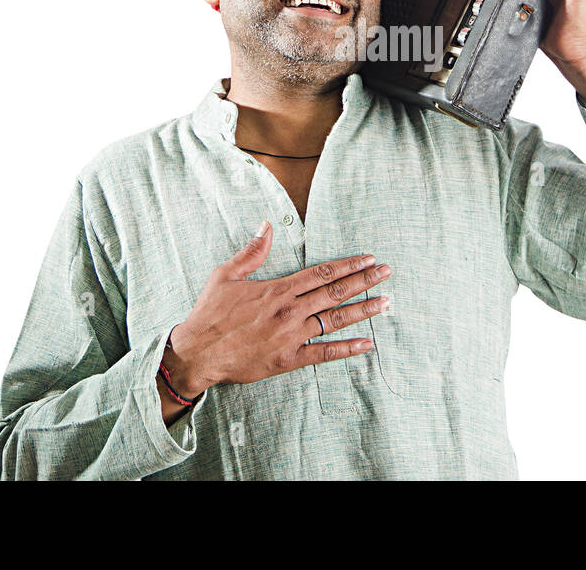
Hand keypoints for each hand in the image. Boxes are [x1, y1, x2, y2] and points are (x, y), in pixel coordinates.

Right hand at [165, 221, 391, 394]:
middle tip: (387, 273)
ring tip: (386, 303)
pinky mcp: (289, 359)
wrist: (198, 353)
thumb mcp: (226, 275)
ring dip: (363, 310)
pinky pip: (323, 353)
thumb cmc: (210, 314)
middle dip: (364, 281)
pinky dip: (347, 349)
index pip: (321, 273)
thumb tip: (266, 225)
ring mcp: (291, 336)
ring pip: (335, 320)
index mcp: (278, 290)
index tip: (368, 259)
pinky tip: (367, 344)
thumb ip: (251, 252)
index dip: (347, 265)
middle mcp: (289, 311)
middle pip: (334, 293)